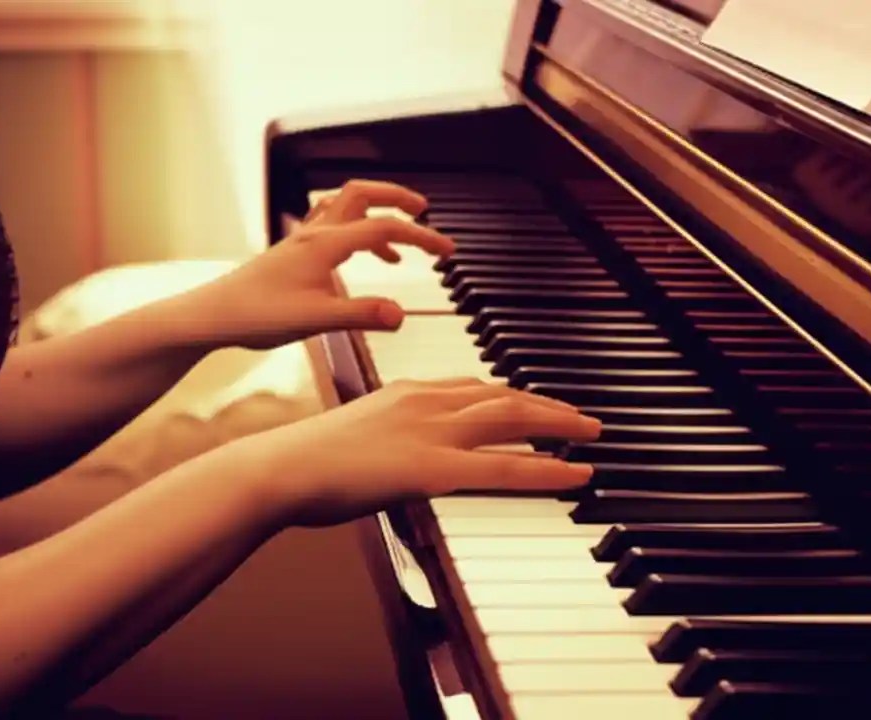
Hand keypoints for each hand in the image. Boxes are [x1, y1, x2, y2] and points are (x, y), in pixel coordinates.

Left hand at [180, 180, 451, 349]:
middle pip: (362, 194)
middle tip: (425, 210)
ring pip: (347, 207)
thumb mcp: (316, 320)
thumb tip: (401, 315)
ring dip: (378, 213)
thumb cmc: (256, 315)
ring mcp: (303, 240)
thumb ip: (362, 315)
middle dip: (397, 197)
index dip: (421, 237)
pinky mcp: (295, 252)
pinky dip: (360, 234)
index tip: (448, 251)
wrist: (214, 316)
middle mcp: (315, 234)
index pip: (383, 228)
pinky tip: (370, 259)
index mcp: (324, 244)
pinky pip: (335, 228)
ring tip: (403, 239)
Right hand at [234, 379, 601, 527]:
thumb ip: (386, 437)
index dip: (511, 396)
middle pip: (504, 396)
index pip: (474, 387)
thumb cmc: (303, 461)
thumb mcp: (354, 437)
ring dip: (560, 425)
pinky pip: (506, 469)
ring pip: (514, 420)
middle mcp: (427, 402)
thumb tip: (397, 457)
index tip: (533, 404)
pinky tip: (577, 474)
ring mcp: (433, 433)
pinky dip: (548, 469)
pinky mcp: (434, 469)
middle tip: (581, 417)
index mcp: (407, 392)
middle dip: (548, 405)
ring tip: (592, 434)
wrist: (278, 469)